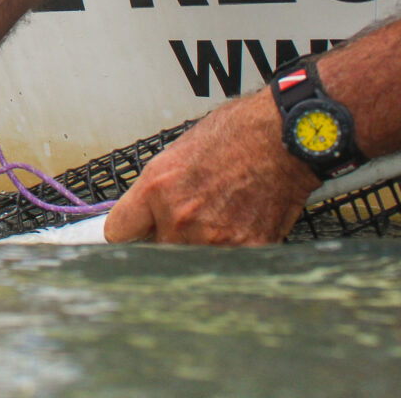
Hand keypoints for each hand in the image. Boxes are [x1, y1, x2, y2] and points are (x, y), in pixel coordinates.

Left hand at [101, 93, 318, 244]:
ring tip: (220, 219)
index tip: (133, 236)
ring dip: (198, 249)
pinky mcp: (244, 251)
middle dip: (165, 242)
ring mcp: (212, 239)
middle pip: (154, 253)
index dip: (128, 234)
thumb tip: (144, 215)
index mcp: (157, 188)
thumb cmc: (236, 136)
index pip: (118, 232)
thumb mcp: (178, 154)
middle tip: (186, 223)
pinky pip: (227, 264)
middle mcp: (180, 218)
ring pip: (189, 261)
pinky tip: (241, 225)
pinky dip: (232, 253)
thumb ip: (156, 192)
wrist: (282, 138)